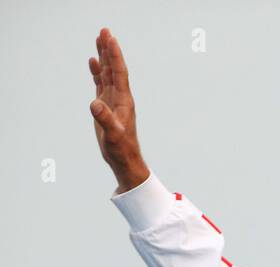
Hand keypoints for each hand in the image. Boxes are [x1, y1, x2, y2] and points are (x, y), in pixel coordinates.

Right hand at [88, 27, 148, 192]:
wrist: (124, 159)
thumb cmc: (121, 149)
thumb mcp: (113, 135)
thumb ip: (105, 119)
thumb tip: (94, 103)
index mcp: (124, 100)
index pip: (118, 72)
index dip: (114, 55)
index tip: (109, 38)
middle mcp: (120, 97)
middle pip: (114, 68)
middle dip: (109, 50)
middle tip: (104, 31)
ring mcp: (113, 100)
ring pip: (107, 73)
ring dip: (104, 57)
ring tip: (100, 40)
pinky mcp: (106, 106)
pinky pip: (101, 83)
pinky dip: (97, 71)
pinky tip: (93, 62)